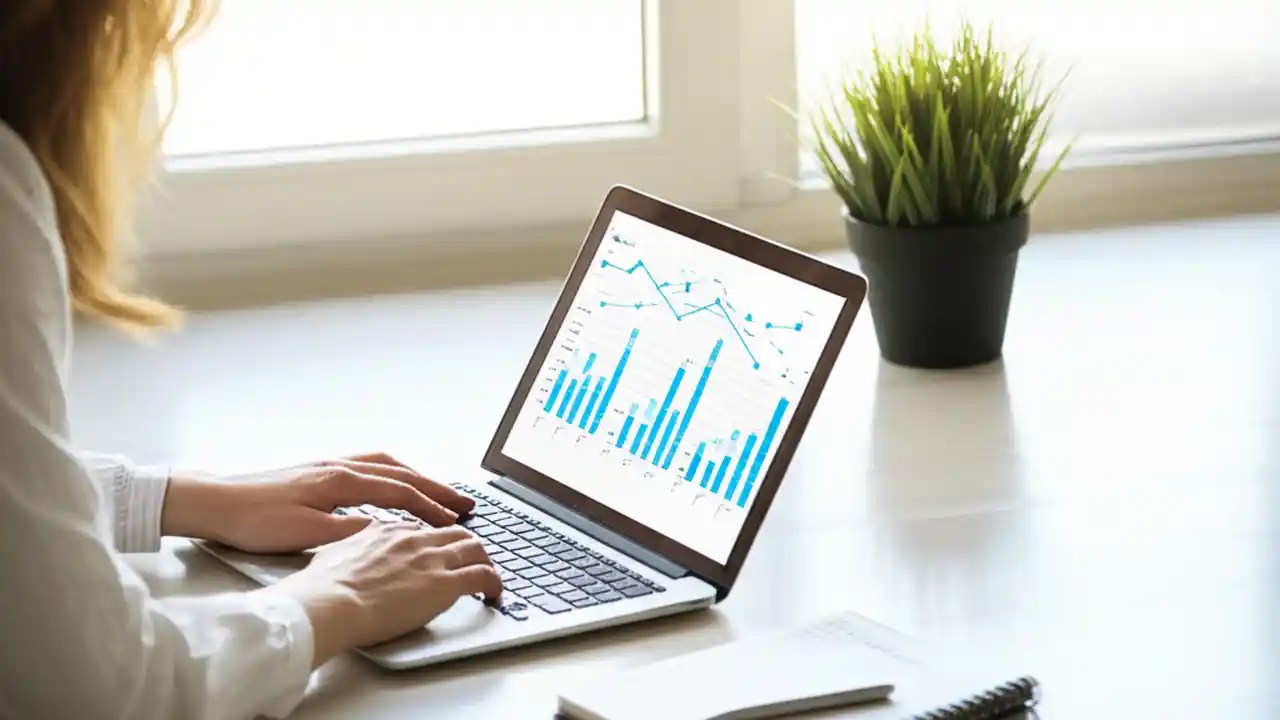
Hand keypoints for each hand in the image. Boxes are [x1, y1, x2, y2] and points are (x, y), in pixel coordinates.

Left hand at [161, 452, 474, 552]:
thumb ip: (348, 531)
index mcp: (340, 481)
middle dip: (435, 487)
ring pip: (386, 464)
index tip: (454, 519)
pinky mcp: (317, 471)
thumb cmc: (254, 520)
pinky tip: (392, 485)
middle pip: (400, 472)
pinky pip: (369, 466)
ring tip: (437, 491)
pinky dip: (392, 474)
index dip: (430, 506)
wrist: (215, 501)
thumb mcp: (305, 535)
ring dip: (416, 477)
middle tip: (463, 502)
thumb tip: (383, 530)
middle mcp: (339, 466)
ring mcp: (328, 465)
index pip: (398, 491)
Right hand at [272, 521, 501, 666]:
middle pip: (455, 532)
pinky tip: (494, 593)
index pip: (423, 529)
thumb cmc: (323, 587)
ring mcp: (432, 559)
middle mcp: (414, 538)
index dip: (435, 539)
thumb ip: (348, 548)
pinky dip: (494, 582)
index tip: (438, 548)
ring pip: (475, 548)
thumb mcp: (332, 553)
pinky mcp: (445, 584)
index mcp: (387, 530)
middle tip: (473, 556)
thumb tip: (348, 552)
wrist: (330, 603)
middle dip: (468, 544)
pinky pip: (483, 576)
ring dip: (484, 561)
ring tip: (487, 574)